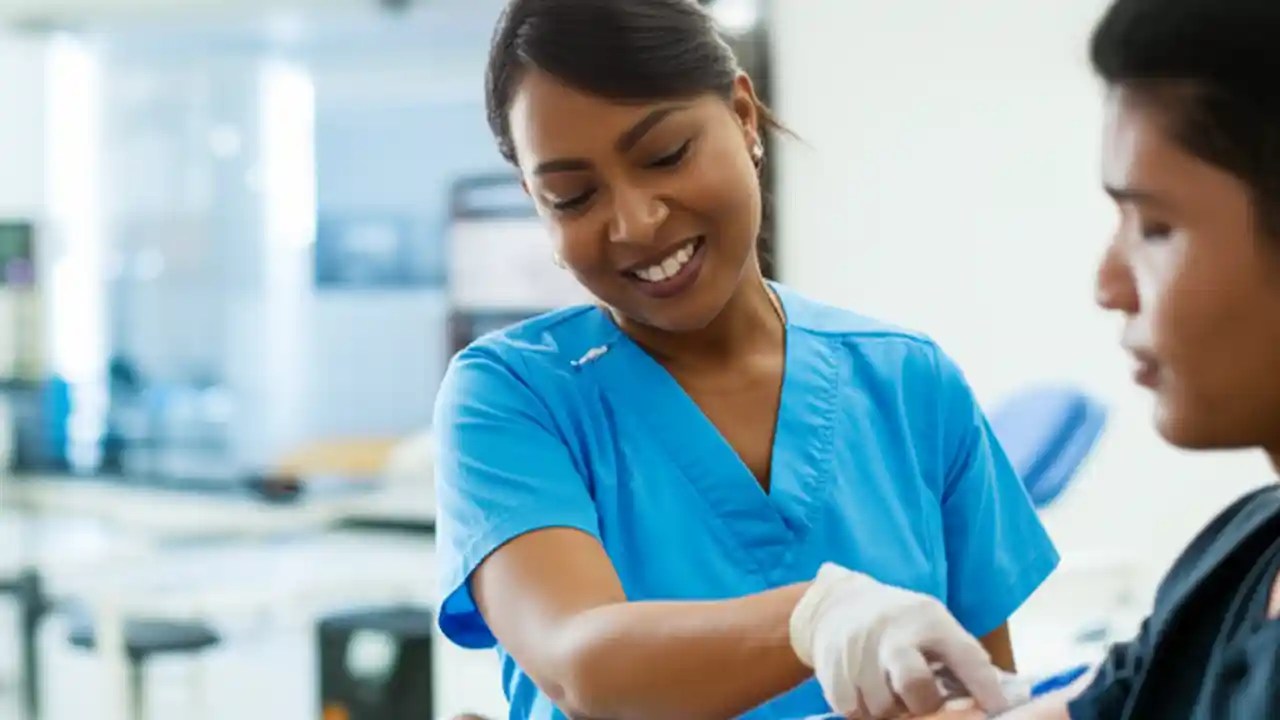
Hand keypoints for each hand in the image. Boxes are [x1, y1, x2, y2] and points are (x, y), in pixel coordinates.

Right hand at [789, 563, 1009, 718]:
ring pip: (882, 706)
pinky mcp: (831, 670)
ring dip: (891, 710)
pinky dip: (864, 711)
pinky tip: (868, 695)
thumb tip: (999, 701)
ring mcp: (858, 651)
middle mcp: (892, 633)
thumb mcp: (932, 622)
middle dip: (923, 704)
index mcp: (928, 619)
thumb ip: (959, 657)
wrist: (837, 605)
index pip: (966, 657)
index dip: (985, 688)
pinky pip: (853, 710)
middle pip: (914, 685)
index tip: (995, 710)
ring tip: (892, 695)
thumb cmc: (899, 622)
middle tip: (923, 703)